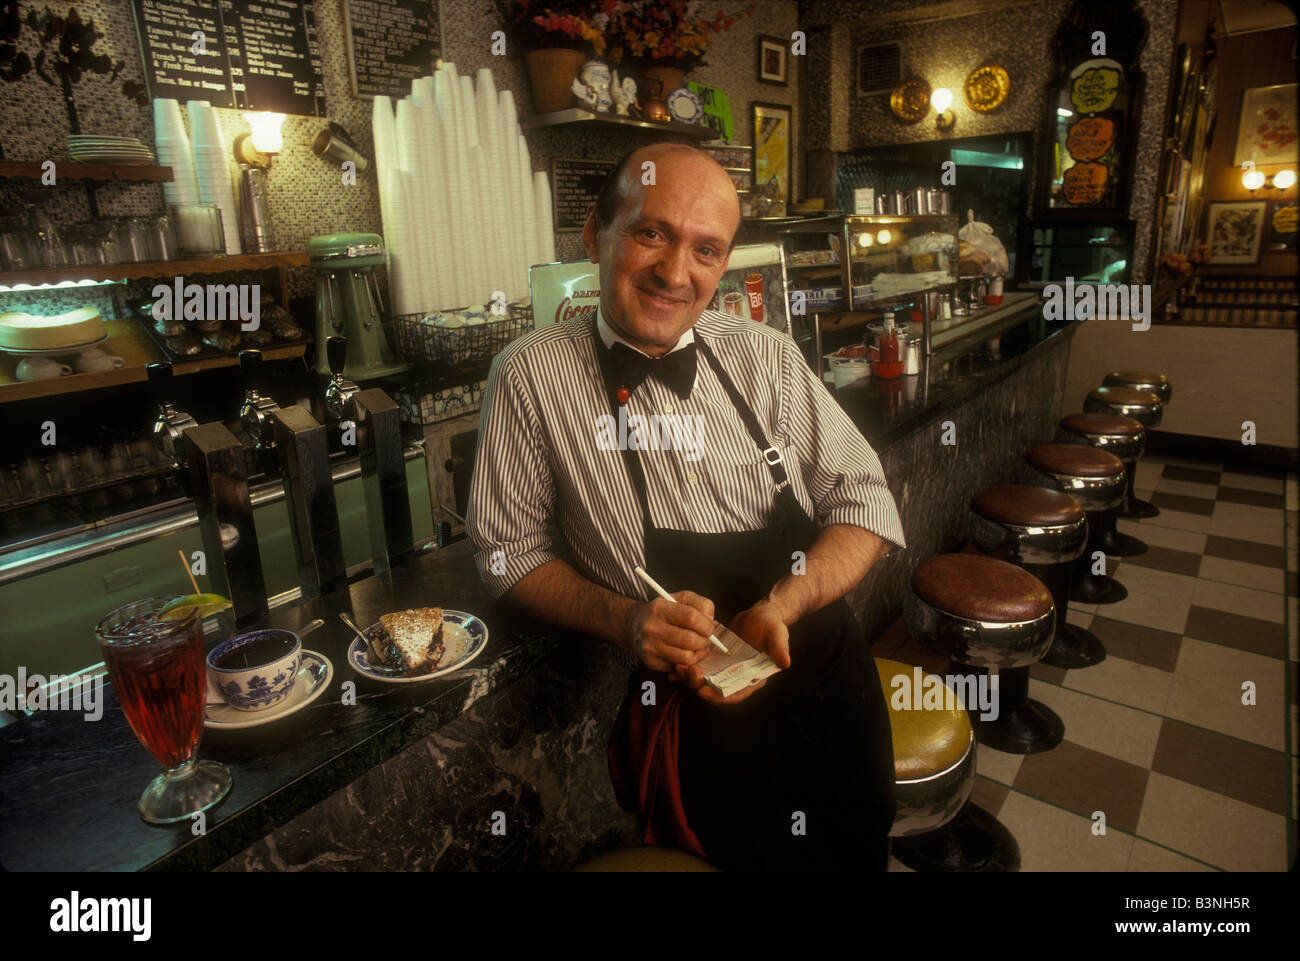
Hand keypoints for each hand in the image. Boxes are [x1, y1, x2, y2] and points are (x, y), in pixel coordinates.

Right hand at [624, 590, 715, 674]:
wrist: (634, 625)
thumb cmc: (662, 612)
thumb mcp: (680, 598)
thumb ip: (700, 604)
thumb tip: (711, 621)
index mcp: (659, 609)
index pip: (691, 617)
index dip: (706, 624)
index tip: (708, 626)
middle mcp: (652, 628)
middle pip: (691, 640)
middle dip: (703, 640)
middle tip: (702, 637)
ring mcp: (650, 647)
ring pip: (686, 657)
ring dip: (696, 652)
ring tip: (694, 645)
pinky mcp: (650, 662)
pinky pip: (678, 666)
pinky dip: (686, 661)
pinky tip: (682, 651)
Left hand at [673, 597, 790, 706]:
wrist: (761, 615)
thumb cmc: (771, 625)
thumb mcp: (777, 634)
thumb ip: (779, 649)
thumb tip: (785, 662)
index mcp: (753, 678)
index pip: (735, 694)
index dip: (718, 696)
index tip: (703, 690)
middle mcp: (737, 679)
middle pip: (714, 691)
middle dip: (697, 686)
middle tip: (685, 672)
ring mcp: (724, 672)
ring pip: (704, 683)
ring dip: (689, 679)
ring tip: (677, 667)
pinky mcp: (715, 662)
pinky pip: (699, 670)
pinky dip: (686, 671)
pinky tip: (673, 667)